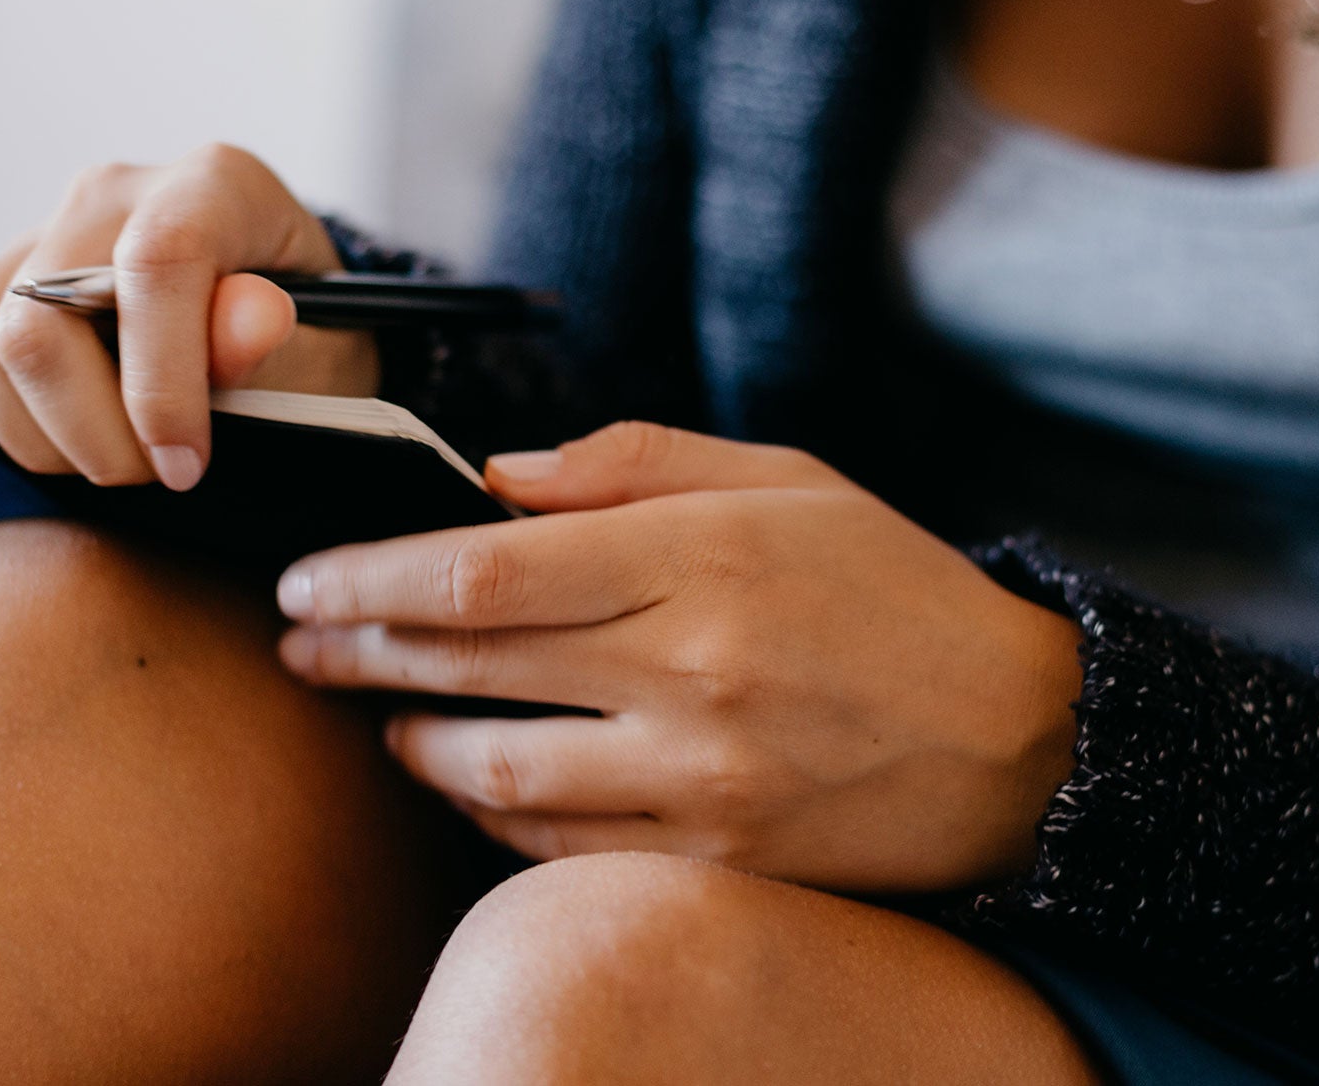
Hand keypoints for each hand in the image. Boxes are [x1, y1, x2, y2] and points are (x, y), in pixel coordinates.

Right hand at [0, 145, 376, 488]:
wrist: (283, 342)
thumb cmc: (310, 352)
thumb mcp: (330, 358)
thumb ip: (288, 346)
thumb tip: (249, 318)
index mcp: (215, 185)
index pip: (155, 263)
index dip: (161, 383)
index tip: (185, 464)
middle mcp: (113, 192)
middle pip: (35, 318)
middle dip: (88, 430)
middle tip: (149, 476)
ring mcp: (38, 230)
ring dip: (24, 432)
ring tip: (98, 461)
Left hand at [275, 422, 1084, 891]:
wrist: (1021, 744)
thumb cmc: (895, 593)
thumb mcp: (786, 481)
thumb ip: (634, 463)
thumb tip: (497, 476)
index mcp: (701, 556)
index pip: (482, 565)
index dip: (370, 575)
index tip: (309, 578)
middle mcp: (691, 668)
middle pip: (465, 660)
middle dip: (354, 651)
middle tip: (297, 643)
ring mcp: (700, 775)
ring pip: (492, 767)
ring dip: (409, 740)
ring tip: (374, 717)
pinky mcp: (715, 855)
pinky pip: (555, 844)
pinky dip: (487, 812)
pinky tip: (463, 780)